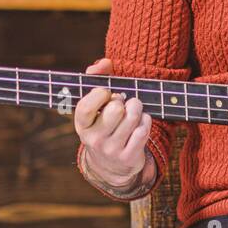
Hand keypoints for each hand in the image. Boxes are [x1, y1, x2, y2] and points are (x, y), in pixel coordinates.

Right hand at [74, 58, 151, 190]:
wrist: (110, 165)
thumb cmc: (104, 123)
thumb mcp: (95, 104)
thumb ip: (97, 76)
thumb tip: (104, 62)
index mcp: (82, 125)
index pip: (87, 106)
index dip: (100, 94)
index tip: (107, 93)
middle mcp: (94, 139)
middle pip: (116, 109)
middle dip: (124, 100)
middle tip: (123, 103)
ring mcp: (111, 150)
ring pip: (133, 117)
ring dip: (137, 108)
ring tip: (134, 109)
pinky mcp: (128, 158)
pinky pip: (144, 130)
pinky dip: (146, 121)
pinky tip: (141, 122)